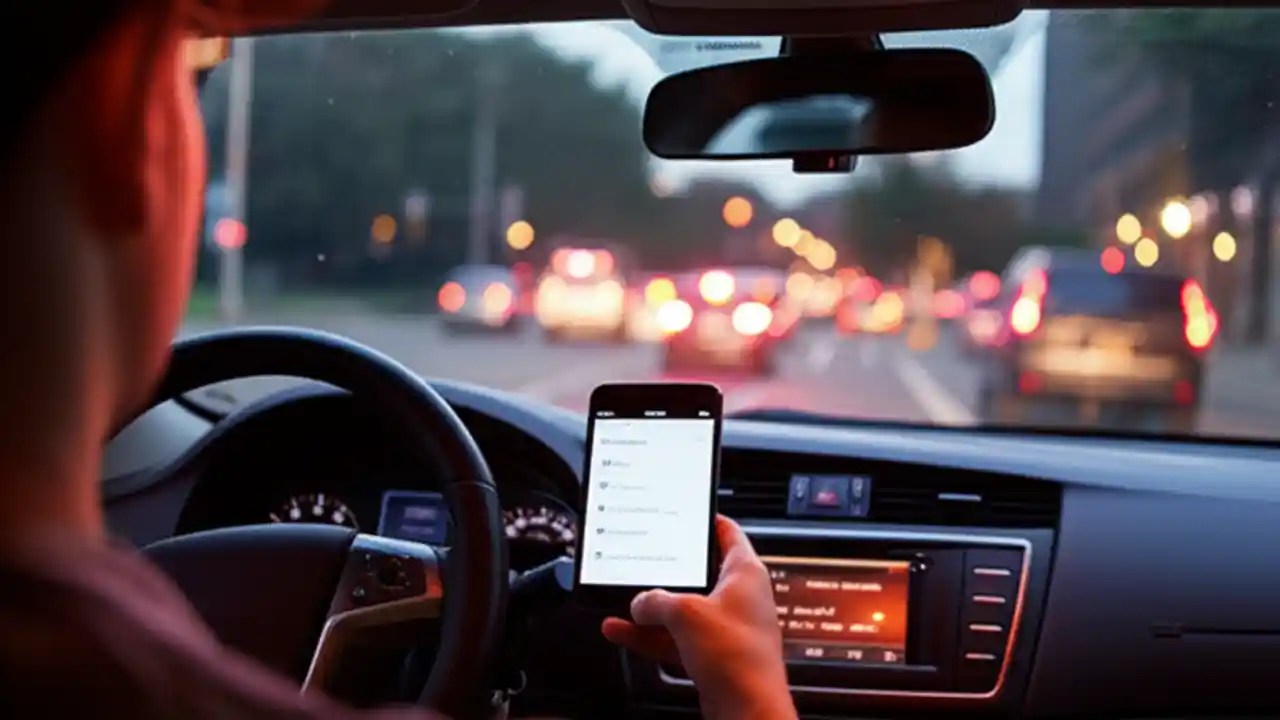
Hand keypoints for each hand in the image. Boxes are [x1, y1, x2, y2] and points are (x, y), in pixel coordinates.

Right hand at [601, 516, 795, 719]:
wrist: (748, 710)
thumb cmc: (738, 656)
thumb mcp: (686, 613)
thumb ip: (655, 600)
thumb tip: (640, 602)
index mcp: (745, 572)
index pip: (727, 532)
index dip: (707, 518)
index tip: (688, 511)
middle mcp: (740, 597)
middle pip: (698, 574)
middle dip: (666, 574)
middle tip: (642, 562)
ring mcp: (727, 628)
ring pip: (683, 610)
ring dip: (651, 609)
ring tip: (622, 604)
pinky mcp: (714, 655)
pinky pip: (677, 638)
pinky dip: (651, 635)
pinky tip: (623, 631)